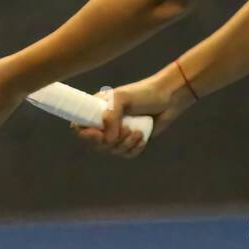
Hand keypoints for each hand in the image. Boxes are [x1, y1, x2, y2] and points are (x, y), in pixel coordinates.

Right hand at [73, 71, 191, 158]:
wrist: (168, 98)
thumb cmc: (143, 94)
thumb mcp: (122, 98)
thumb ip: (110, 116)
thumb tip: (108, 139)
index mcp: (98, 110)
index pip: (80, 126)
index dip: (85, 134)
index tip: (98, 133)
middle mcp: (106, 123)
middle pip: (96, 144)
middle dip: (111, 141)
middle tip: (125, 129)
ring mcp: (119, 133)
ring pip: (113, 151)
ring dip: (126, 144)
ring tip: (137, 132)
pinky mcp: (132, 142)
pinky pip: (126, 155)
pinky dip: (134, 149)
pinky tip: (142, 138)